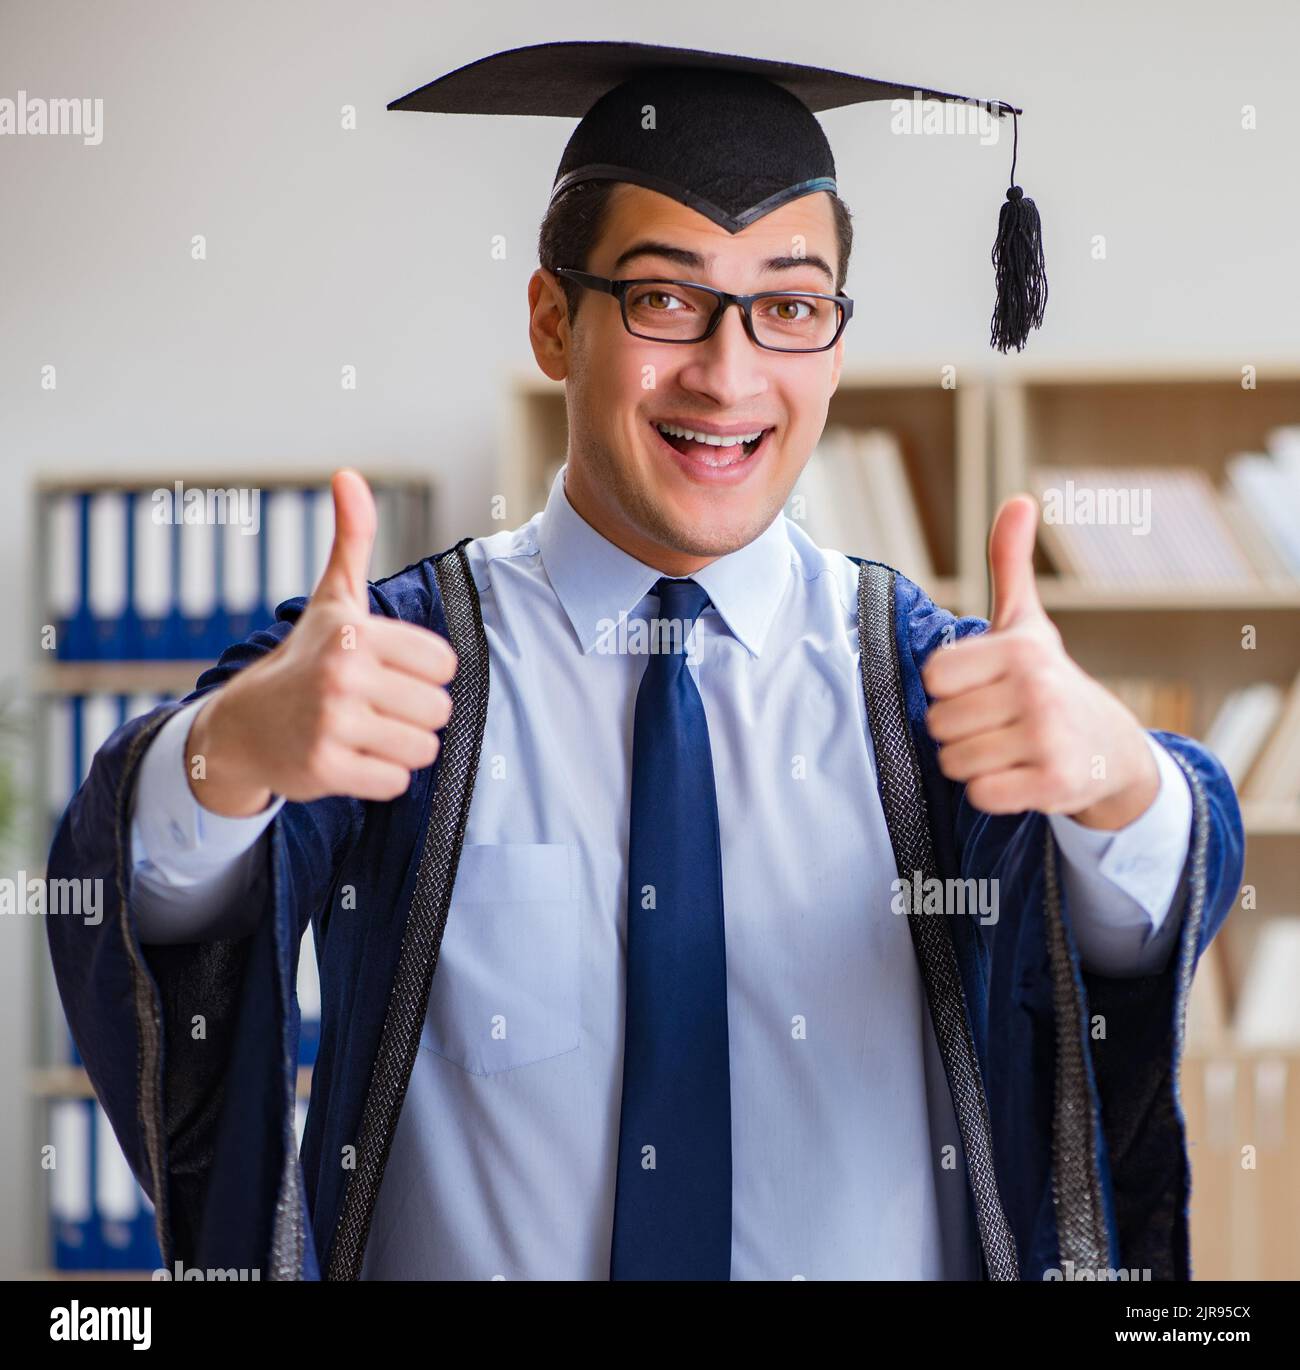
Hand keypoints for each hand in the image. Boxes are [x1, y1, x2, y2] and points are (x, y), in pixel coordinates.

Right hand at [184, 469, 457, 814]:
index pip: (445, 664)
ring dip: (401, 746)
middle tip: (376, 705)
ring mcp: (333, 725)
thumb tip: (349, 475)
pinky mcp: (326, 770)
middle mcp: (344, 675)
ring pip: (424, 748)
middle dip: (415, 713)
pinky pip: (396, 781)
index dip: (423, 672)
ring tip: (365, 730)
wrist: (244, 726)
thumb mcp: (333, 598)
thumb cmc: (305, 658)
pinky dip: (381, 776)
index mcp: (356, 632)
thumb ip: (353, 538)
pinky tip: (351, 757)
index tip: (388, 670)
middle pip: (440, 709)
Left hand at [921, 493, 1158, 828]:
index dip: (949, 688)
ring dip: (972, 762)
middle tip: (995, 723)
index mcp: (1019, 649)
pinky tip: (1019, 775)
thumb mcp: (1027, 622)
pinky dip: (991, 791)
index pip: (934, 677)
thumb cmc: (1049, 681)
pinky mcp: (1055, 784)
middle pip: (939, 723)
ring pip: (954, 761)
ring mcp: (1048, 738)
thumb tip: (1018, 500)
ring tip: (1006, 747)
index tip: (980, 686)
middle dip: (958, 729)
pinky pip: (981, 794)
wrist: (1110, 749)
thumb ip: (1010, 564)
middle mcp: (1036, 690)